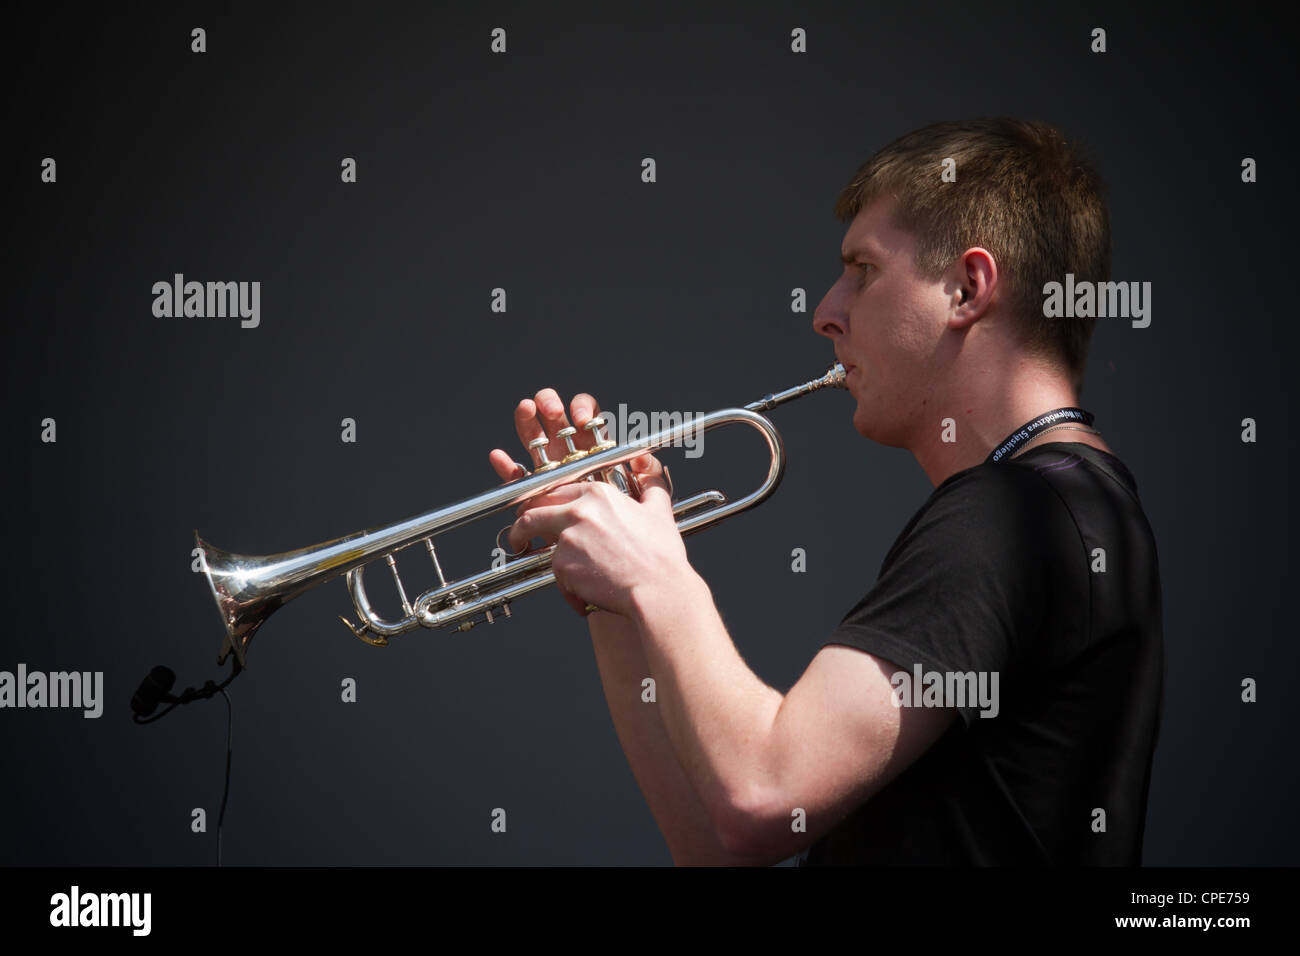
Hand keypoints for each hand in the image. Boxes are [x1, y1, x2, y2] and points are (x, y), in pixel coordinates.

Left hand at [487, 388, 682, 617]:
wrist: (658, 589)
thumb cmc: (662, 554)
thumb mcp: (659, 509)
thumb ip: (651, 481)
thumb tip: (646, 462)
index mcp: (599, 494)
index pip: (558, 490)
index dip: (546, 501)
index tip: (542, 510)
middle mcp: (579, 511)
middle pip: (534, 511)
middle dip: (522, 523)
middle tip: (520, 534)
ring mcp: (568, 538)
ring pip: (539, 542)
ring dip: (531, 549)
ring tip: (533, 557)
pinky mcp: (563, 565)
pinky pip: (555, 574)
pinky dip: (566, 587)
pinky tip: (582, 595)